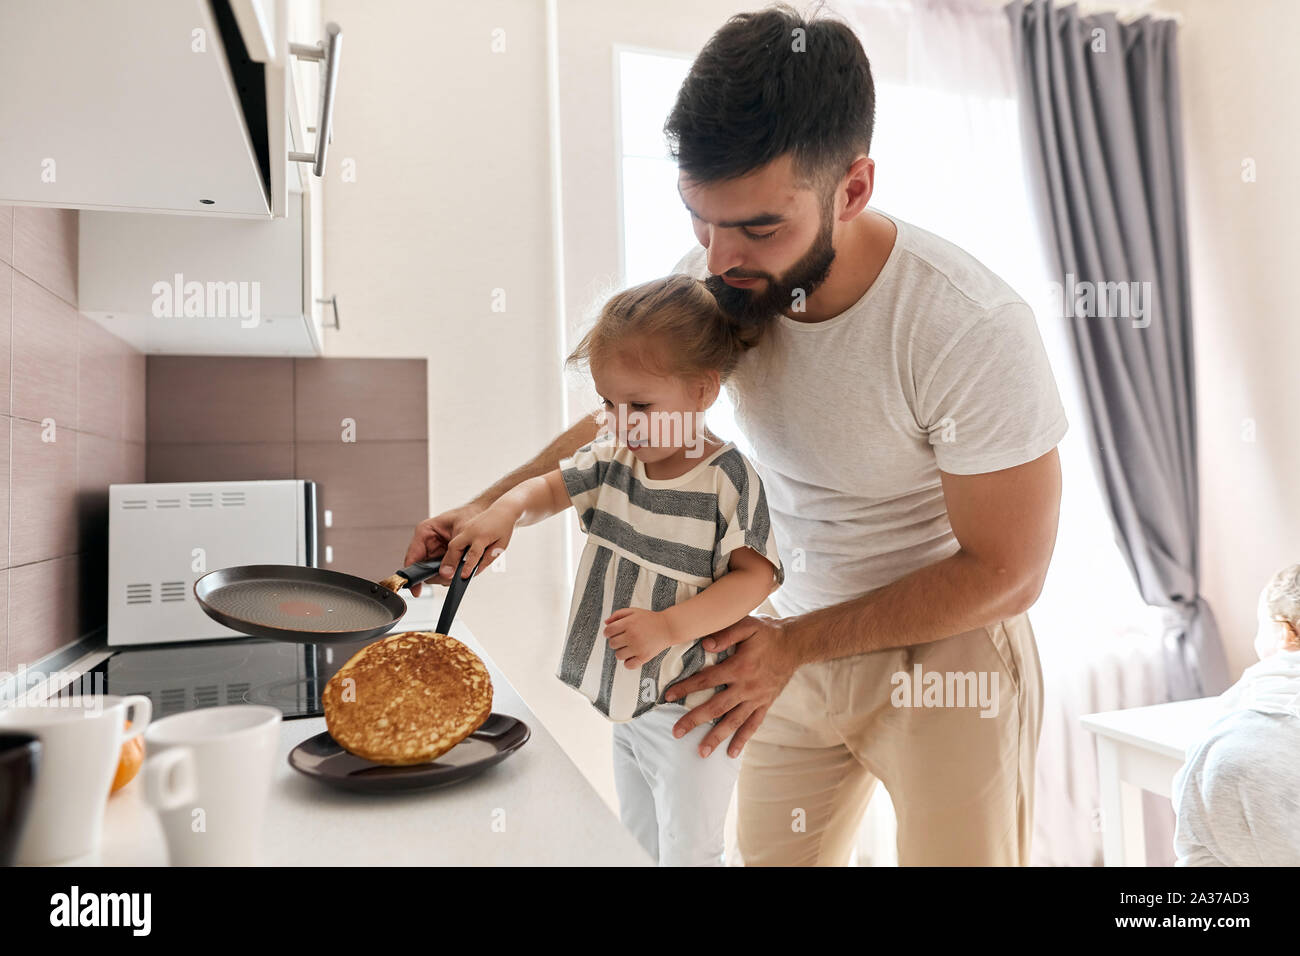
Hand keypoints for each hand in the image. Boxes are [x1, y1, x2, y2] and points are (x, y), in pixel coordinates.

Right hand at [402, 502, 485, 595]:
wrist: (483, 512)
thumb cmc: (470, 515)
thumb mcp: (461, 533)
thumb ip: (453, 554)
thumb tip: (447, 573)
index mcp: (425, 531)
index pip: (412, 558)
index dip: (412, 576)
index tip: (416, 590)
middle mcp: (427, 543)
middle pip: (423, 569)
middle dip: (435, 576)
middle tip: (448, 577)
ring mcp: (436, 551)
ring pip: (435, 572)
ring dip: (446, 575)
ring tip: (458, 569)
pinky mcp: (444, 557)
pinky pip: (445, 570)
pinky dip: (453, 572)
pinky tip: (461, 568)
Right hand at [438, 502, 518, 582]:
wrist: (503, 510)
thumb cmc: (503, 528)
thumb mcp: (500, 546)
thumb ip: (488, 559)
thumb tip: (475, 571)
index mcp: (482, 536)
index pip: (474, 554)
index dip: (468, 566)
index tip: (463, 576)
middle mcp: (470, 531)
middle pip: (454, 547)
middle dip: (450, 561)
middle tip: (449, 575)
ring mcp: (465, 528)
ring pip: (452, 544)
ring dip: (450, 557)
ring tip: (452, 570)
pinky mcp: (464, 529)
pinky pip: (456, 541)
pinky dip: (454, 552)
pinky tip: (456, 561)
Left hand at [604, 607, 676, 668]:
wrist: (668, 627)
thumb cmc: (649, 619)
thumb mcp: (634, 611)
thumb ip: (618, 614)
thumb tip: (606, 623)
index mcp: (628, 623)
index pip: (608, 631)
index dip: (608, 632)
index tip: (612, 633)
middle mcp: (632, 635)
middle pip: (612, 644)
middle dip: (615, 641)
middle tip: (623, 639)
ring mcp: (638, 647)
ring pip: (618, 655)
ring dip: (621, 652)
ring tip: (628, 647)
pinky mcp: (644, 657)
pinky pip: (628, 665)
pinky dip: (628, 663)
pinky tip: (632, 656)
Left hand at [662, 614, 796, 758]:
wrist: (795, 644)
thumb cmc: (767, 633)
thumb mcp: (747, 625)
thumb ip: (726, 634)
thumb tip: (704, 644)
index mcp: (739, 667)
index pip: (706, 680)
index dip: (686, 688)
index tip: (668, 696)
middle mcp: (746, 687)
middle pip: (716, 707)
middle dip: (694, 720)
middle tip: (676, 732)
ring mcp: (756, 698)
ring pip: (733, 721)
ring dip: (717, 737)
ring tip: (701, 752)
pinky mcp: (765, 704)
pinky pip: (753, 725)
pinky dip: (742, 739)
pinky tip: (732, 753)